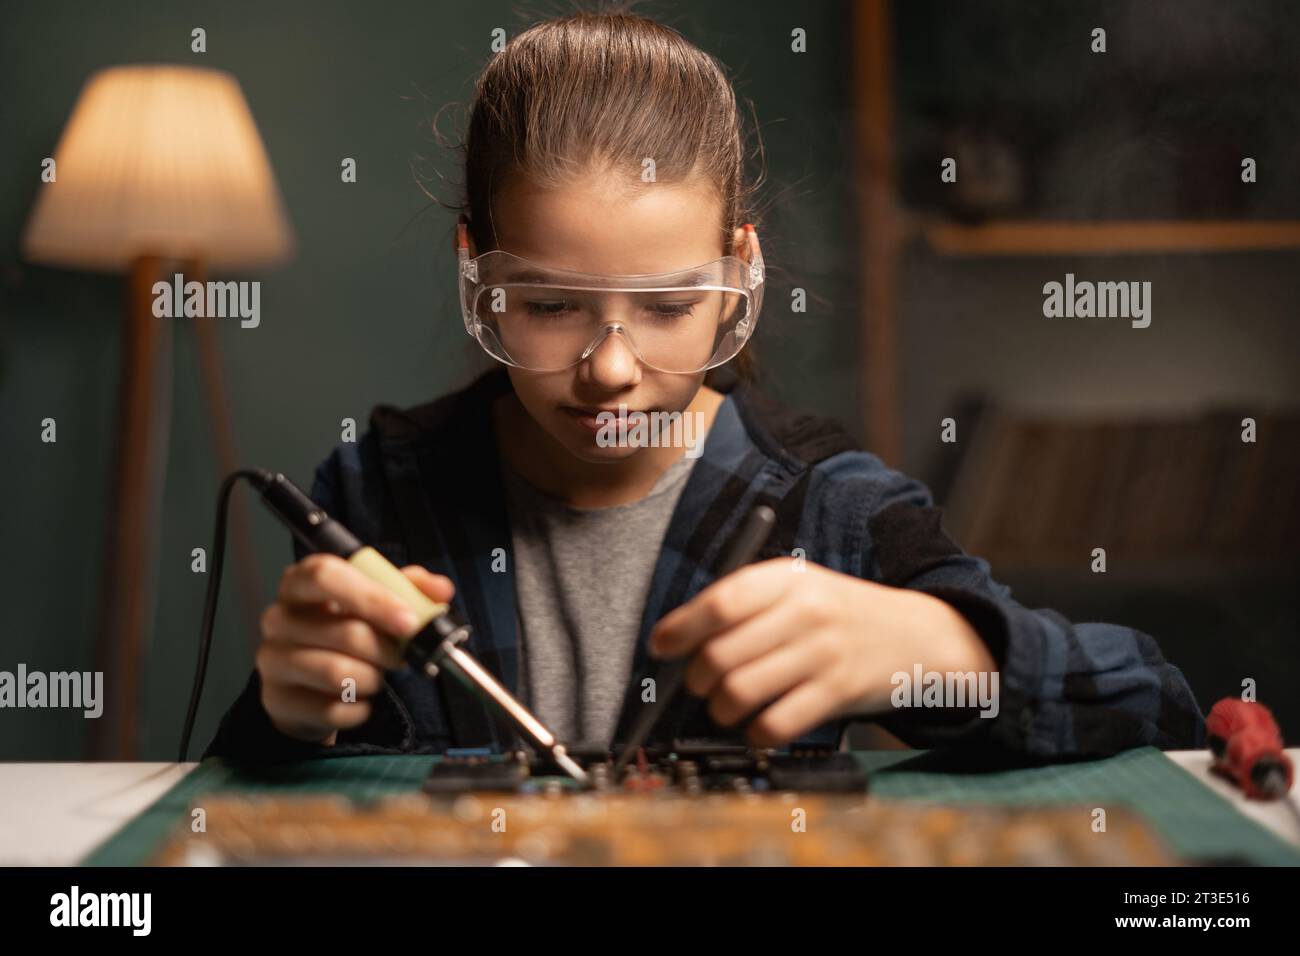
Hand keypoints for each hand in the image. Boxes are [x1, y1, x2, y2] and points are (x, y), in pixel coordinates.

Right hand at [257, 554, 454, 744]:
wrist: (308, 684)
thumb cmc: (342, 633)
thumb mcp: (375, 603)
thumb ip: (409, 589)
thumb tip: (441, 589)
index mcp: (301, 582)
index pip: (327, 575)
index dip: (373, 598)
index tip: (408, 621)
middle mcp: (279, 617)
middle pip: (344, 631)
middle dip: (386, 650)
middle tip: (400, 657)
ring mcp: (272, 659)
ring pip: (338, 673)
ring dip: (373, 680)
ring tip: (376, 677)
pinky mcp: (277, 699)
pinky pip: (332, 709)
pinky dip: (359, 709)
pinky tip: (359, 700)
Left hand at [648, 558, 995, 746]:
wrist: (916, 634)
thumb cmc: (840, 613)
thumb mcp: (799, 588)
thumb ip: (745, 603)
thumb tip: (677, 637)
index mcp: (787, 579)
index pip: (720, 602)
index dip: (681, 628)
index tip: (661, 646)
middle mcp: (805, 612)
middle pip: (721, 654)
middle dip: (696, 678)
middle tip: (699, 684)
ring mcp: (823, 653)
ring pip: (740, 691)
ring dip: (720, 709)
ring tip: (725, 708)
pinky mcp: (838, 692)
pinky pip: (775, 724)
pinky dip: (755, 733)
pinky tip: (757, 726)